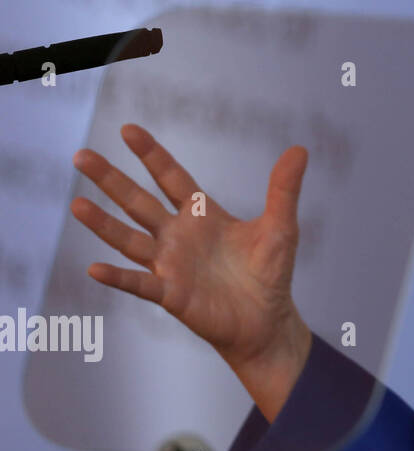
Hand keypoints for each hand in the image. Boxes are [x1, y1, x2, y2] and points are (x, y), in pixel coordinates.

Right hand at [70, 124, 312, 417]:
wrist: (267, 320)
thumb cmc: (270, 273)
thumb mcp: (281, 227)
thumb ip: (283, 190)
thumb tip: (299, 150)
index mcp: (202, 215)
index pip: (172, 178)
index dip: (151, 155)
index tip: (128, 130)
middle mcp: (179, 236)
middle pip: (138, 202)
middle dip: (111, 180)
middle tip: (81, 156)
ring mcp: (170, 265)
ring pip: (129, 239)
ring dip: (103, 224)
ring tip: (76, 203)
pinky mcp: (171, 294)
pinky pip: (139, 284)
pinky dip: (118, 278)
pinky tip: (95, 268)